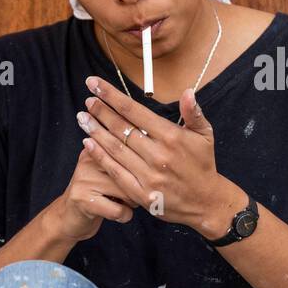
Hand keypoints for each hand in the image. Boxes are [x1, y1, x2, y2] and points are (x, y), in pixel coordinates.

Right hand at [46, 137, 138, 243]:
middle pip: (132, 171)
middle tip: (134, 193)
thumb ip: (129, 158)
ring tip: (123, 202)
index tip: (145, 177)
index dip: (144, 165)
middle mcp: (90, 158)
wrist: (69, 217)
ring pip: (128, 191)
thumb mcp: (111, 170)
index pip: (130, 148)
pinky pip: (119, 210)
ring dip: (133, 202)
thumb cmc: (100, 192)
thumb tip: (158, 149)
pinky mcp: (83, 200)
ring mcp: (84, 179)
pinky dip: (124, 216)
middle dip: (139, 187)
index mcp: (99, 145)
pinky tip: (118, 214)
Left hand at [80, 75, 238, 234]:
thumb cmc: (203, 165)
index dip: (112, 96)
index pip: (135, 111)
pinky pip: (115, 172)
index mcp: (172, 137)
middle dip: (101, 112)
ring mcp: (148, 175)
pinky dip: (100, 157)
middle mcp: (158, 155)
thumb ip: (193, 113)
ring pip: (115, 149)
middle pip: (121, 128)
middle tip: (87, 100)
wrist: (206, 202)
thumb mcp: (205, 135)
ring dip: (95, 131)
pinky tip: (87, 144)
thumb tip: (187, 92)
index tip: (96, 85)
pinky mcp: (141, 193)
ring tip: (82, 118)